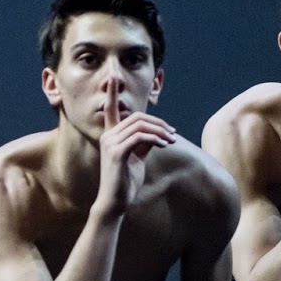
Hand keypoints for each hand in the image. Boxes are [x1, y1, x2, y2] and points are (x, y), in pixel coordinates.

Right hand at [95, 88, 174, 219]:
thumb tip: (157, 132)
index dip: (110, 93)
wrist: (115, 202)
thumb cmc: (125, 181)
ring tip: (170, 140)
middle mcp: (108, 136)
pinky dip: (155, 139)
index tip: (112, 77)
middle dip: (158, 123)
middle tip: (172, 134)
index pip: (110, 110)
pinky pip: (140, 138)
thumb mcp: (137, 157)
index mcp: (110, 135)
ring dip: (160, 132)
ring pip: (140, 126)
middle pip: (137, 117)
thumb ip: (144, 142)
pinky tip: (164, 145)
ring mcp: (110, 144)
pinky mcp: (117, 153)